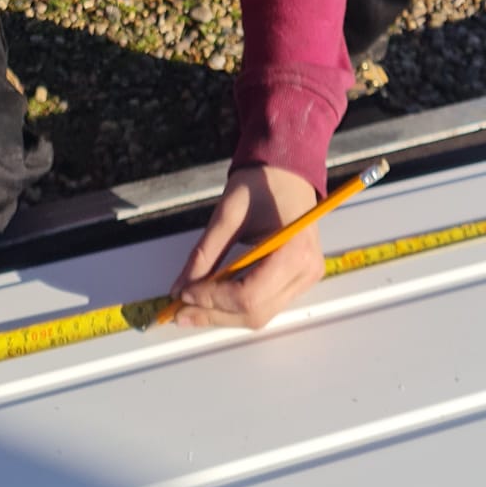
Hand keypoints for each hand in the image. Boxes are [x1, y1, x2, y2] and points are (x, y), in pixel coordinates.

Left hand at [168, 165, 322, 331]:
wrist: (287, 172)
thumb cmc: (262, 184)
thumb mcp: (228, 213)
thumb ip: (204, 253)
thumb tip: (180, 287)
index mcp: (295, 251)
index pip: (249, 295)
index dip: (213, 299)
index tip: (184, 293)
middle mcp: (306, 272)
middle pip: (255, 313)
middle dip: (214, 313)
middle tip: (179, 309)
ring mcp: (305, 279)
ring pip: (258, 315)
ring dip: (222, 314)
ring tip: (191, 307)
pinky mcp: (297, 281)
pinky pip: (264, 305)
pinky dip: (235, 307)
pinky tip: (212, 300)